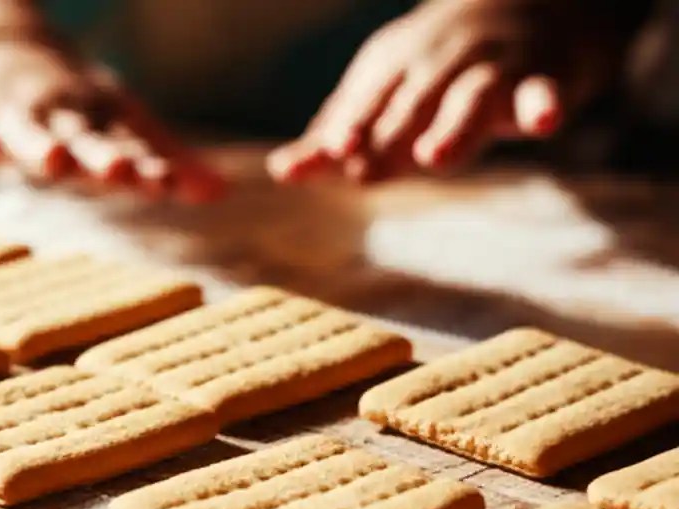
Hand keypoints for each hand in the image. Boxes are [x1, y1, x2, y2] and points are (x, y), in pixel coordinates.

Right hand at [0, 41, 226, 202]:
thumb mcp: (123, 125)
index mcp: (102, 123)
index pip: (130, 148)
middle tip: (118, 171)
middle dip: (100, 156)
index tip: (166, 185)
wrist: (6, 51)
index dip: (147, 166)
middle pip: (84, 139)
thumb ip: (169, 160)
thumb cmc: (75, 105)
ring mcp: (15, 112)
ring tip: (49, 162)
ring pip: (27, 133)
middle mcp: (62, 115)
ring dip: (37, 146)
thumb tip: (222, 193)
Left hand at [268, 0, 618, 183]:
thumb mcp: (384, 94)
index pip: (370, 99)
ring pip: (472, 98)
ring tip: (433, 157)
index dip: (353, 122)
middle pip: (415, 101)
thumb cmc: (436, 69)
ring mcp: (495, 69)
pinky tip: (545, 121)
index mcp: (396, 65)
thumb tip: (281, 171)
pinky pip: (545, 93)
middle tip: (366, 173)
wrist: (531, 9)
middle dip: (391, 133)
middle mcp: (442, 62)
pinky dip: (545, 105)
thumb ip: (335, 137)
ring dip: (452, 126)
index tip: (335, 150)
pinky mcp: (545, 80)